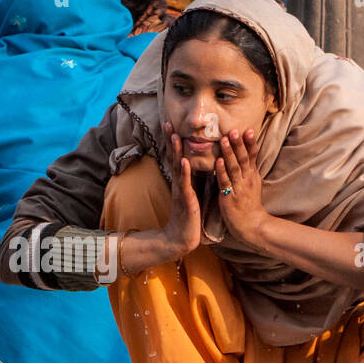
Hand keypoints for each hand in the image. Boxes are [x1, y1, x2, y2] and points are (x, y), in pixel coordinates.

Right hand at [160, 122, 201, 256]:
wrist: (182, 239)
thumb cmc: (189, 219)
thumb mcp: (191, 196)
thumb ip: (191, 183)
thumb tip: (195, 169)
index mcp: (182, 182)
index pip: (177, 157)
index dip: (174, 142)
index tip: (171, 126)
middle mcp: (179, 184)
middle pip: (174, 158)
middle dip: (171, 141)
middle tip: (168, 123)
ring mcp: (181, 191)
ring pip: (179, 168)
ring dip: (177, 151)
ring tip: (175, 136)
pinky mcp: (186, 200)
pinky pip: (185, 184)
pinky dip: (185, 172)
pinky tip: (185, 161)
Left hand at [214, 128, 268, 248]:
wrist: (251, 225)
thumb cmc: (249, 205)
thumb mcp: (252, 184)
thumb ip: (248, 170)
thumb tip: (247, 156)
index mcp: (252, 175)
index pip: (252, 155)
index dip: (250, 143)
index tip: (248, 129)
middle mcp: (247, 179)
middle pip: (243, 158)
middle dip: (239, 144)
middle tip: (234, 129)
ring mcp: (238, 188)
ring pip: (234, 168)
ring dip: (229, 153)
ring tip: (224, 139)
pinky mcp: (229, 197)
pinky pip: (225, 182)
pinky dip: (222, 171)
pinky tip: (218, 162)